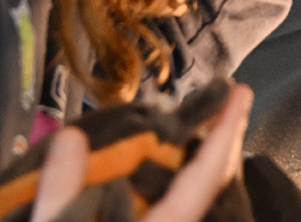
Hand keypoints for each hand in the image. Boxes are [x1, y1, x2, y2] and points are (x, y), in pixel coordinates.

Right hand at [30, 83, 253, 221]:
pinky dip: (173, 184)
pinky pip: (167, 208)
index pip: (202, 178)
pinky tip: (163, 170)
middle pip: (204, 187)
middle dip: (218, 142)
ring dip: (196, 164)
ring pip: (188, 200)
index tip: (241, 92)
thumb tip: (70, 137)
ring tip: (200, 126)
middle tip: (227, 98)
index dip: (225, 134)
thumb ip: (60, 195)